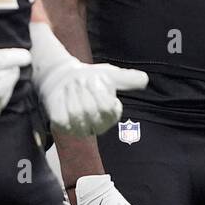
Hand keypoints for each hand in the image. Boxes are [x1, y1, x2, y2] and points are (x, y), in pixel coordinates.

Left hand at [30, 22, 148, 135]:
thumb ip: (128, 79)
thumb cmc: (92, 78)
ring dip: (73, 93)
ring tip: (72, 87)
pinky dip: (62, 102)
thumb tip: (144, 80)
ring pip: (76, 113)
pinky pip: (62, 118)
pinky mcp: (60, 126)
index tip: (99, 80)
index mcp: (109, 117)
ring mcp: (77, 129)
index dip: (101, 91)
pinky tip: (63, 96)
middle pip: (91, 110)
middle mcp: (94, 127)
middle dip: (86, 90)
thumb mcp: (112, 76)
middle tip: (82, 81)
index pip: (108, 108)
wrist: (65, 78)